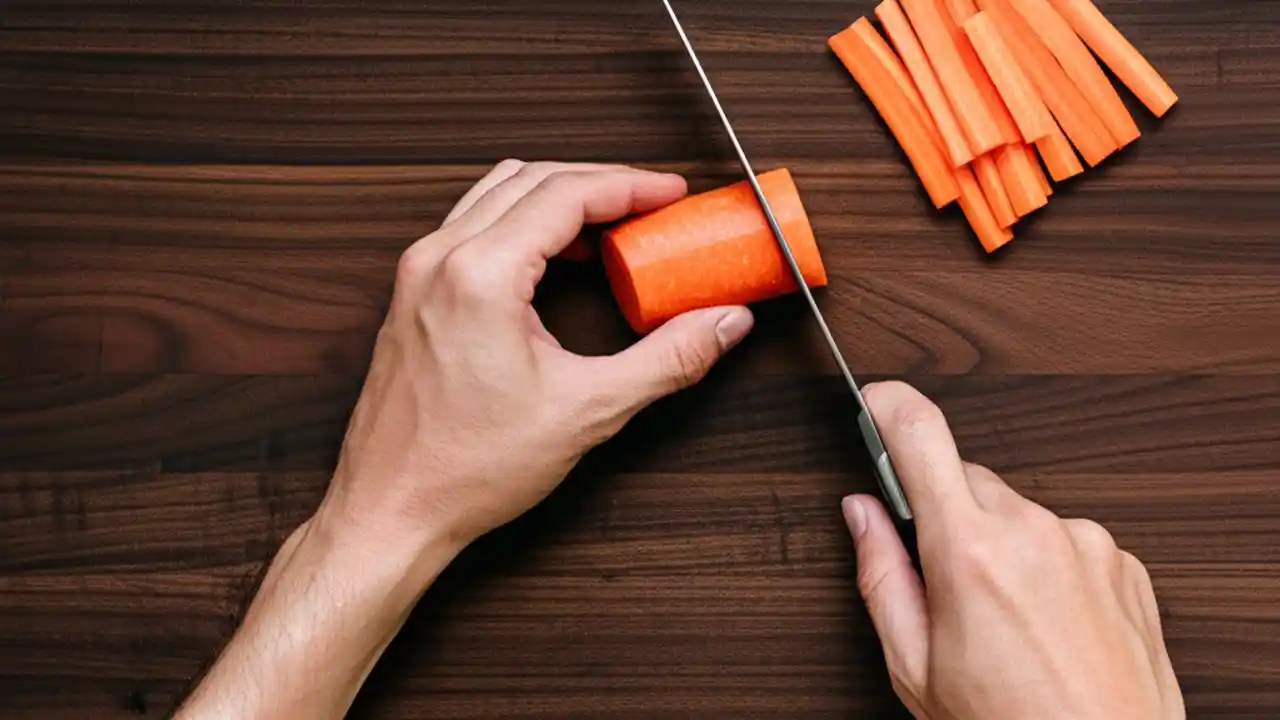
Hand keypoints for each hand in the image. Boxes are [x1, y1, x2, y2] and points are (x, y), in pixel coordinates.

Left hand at [321, 159, 754, 553]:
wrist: (390, 510)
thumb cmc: (466, 469)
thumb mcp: (586, 411)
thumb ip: (667, 360)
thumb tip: (722, 323)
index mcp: (480, 275)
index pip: (566, 193)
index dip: (630, 184)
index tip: (670, 192)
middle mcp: (439, 259)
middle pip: (532, 179)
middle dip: (601, 183)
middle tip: (652, 203)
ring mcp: (417, 273)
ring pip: (496, 193)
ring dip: (558, 195)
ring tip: (612, 223)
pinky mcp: (411, 294)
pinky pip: (471, 225)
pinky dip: (520, 220)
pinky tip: (555, 255)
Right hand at [843, 382, 1183, 719]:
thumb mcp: (916, 667)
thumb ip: (880, 576)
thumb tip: (862, 515)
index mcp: (971, 554)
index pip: (921, 436)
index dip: (889, 406)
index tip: (875, 400)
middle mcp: (1035, 533)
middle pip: (967, 478)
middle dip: (945, 514)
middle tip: (944, 583)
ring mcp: (1088, 544)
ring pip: (1017, 512)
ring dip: (999, 544)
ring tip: (1005, 620)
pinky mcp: (1124, 562)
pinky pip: (1065, 539)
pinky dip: (1046, 566)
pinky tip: (1043, 622)